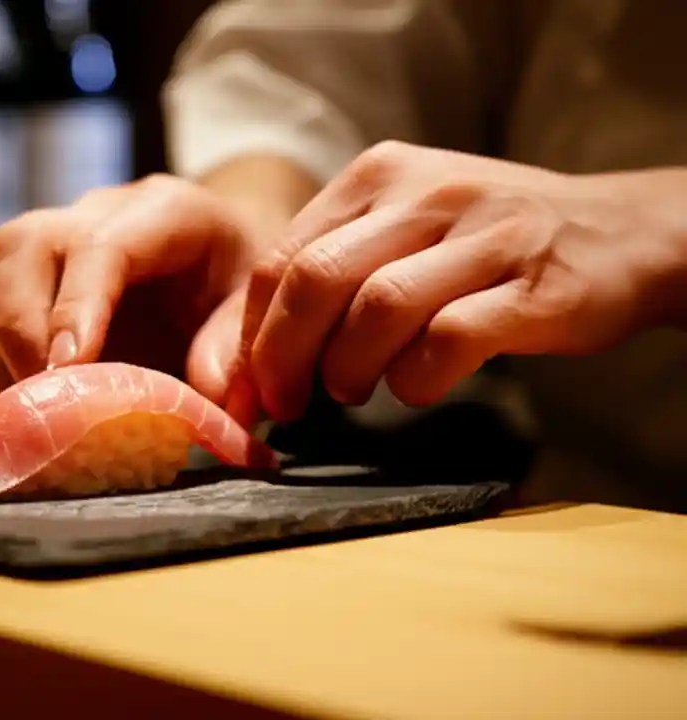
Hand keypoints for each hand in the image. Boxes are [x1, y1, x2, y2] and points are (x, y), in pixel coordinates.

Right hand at [0, 172, 268, 404]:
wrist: (222, 270)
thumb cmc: (240, 288)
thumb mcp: (260, 308)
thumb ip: (238, 346)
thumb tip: (207, 391)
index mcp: (162, 211)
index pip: (101, 246)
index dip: (76, 308)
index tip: (68, 370)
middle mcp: (93, 216)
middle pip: (22, 245)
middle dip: (21, 326)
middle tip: (45, 397)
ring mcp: (50, 250)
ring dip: (1, 355)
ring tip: (37, 413)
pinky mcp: (22, 290)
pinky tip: (30, 407)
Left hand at [241, 140, 686, 421]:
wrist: (621, 232)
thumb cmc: (486, 246)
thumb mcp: (402, 228)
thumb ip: (331, 274)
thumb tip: (249, 360)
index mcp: (378, 176)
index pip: (282, 257)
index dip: (250, 334)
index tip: (246, 389)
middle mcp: (428, 193)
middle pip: (316, 279)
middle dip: (282, 357)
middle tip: (285, 405)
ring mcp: (486, 235)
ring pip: (378, 306)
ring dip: (346, 368)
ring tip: (352, 391)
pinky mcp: (536, 287)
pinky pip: (450, 339)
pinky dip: (416, 378)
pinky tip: (414, 387)